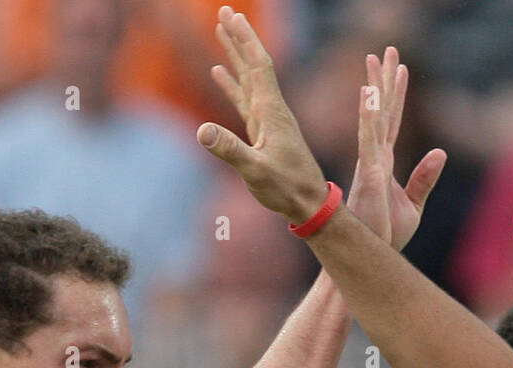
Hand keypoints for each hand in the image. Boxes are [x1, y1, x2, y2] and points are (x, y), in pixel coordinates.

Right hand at [197, 7, 328, 223]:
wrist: (309, 203)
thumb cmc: (287, 189)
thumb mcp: (256, 171)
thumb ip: (231, 150)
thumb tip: (203, 130)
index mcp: (272, 112)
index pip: (258, 66)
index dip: (246, 39)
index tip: (232, 15)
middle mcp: (271, 110)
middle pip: (253, 64)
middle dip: (239, 37)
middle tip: (224, 11)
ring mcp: (267, 121)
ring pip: (248, 78)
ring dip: (234, 55)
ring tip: (220, 32)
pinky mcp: (262, 133)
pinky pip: (244, 100)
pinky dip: (231, 84)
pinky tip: (219, 74)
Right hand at [348, 47, 446, 250]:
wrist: (373, 257)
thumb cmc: (385, 235)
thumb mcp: (413, 205)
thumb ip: (424, 178)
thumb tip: (440, 151)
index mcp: (383, 163)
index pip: (393, 122)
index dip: (397, 95)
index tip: (401, 68)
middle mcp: (374, 158)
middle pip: (383, 111)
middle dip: (385, 80)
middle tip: (388, 49)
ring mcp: (370, 164)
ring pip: (374, 117)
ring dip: (375, 87)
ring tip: (376, 58)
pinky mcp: (369, 175)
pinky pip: (369, 139)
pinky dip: (369, 116)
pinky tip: (370, 94)